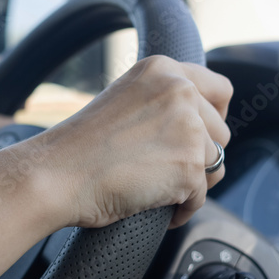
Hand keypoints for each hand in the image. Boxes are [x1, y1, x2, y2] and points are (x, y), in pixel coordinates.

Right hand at [39, 55, 232, 229]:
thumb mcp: (125, 100)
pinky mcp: (189, 166)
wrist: (56, 174)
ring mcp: (188, 127)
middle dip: (200, 155)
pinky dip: (181, 209)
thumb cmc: (80, 146)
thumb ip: (163, 102)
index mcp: (163, 69)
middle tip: (164, 168)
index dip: (214, 116)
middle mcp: (180, 91)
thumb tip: (201, 122)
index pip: (220, 89)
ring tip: (157, 187)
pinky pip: (201, 196)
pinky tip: (156, 206)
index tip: (200, 134)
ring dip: (192, 182)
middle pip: (222, 132)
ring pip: (217, 165)